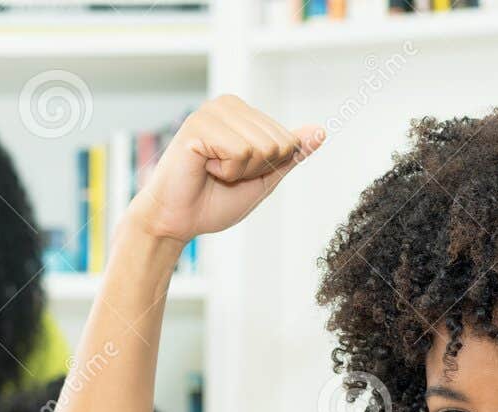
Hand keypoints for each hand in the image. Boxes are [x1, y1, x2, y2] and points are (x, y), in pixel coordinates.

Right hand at [128, 95, 324, 243]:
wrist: (177, 221)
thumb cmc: (214, 201)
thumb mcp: (263, 179)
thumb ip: (290, 155)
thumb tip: (320, 132)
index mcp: (244, 113)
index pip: (288, 140)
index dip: (268, 168)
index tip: (238, 173)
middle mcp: (229, 105)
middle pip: (277, 142)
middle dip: (255, 170)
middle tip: (224, 175)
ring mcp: (212, 111)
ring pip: (261, 147)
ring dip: (240, 171)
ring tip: (213, 171)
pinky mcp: (199, 125)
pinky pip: (240, 151)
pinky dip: (226, 171)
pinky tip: (203, 168)